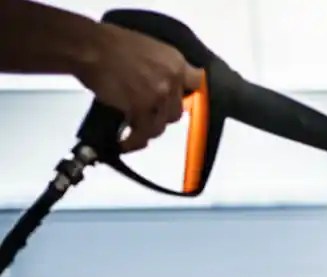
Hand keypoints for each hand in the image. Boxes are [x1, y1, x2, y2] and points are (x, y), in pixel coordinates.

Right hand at [74, 22, 202, 151]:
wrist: (90, 47)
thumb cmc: (111, 44)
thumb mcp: (148, 49)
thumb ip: (162, 68)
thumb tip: (163, 85)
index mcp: (175, 62)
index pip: (197, 83)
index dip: (190, 95)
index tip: (183, 101)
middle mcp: (172, 79)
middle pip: (177, 110)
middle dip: (162, 115)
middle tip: (147, 114)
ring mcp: (158, 95)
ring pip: (161, 125)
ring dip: (147, 128)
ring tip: (134, 129)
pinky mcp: (140, 108)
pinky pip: (142, 133)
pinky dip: (132, 141)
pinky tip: (124, 143)